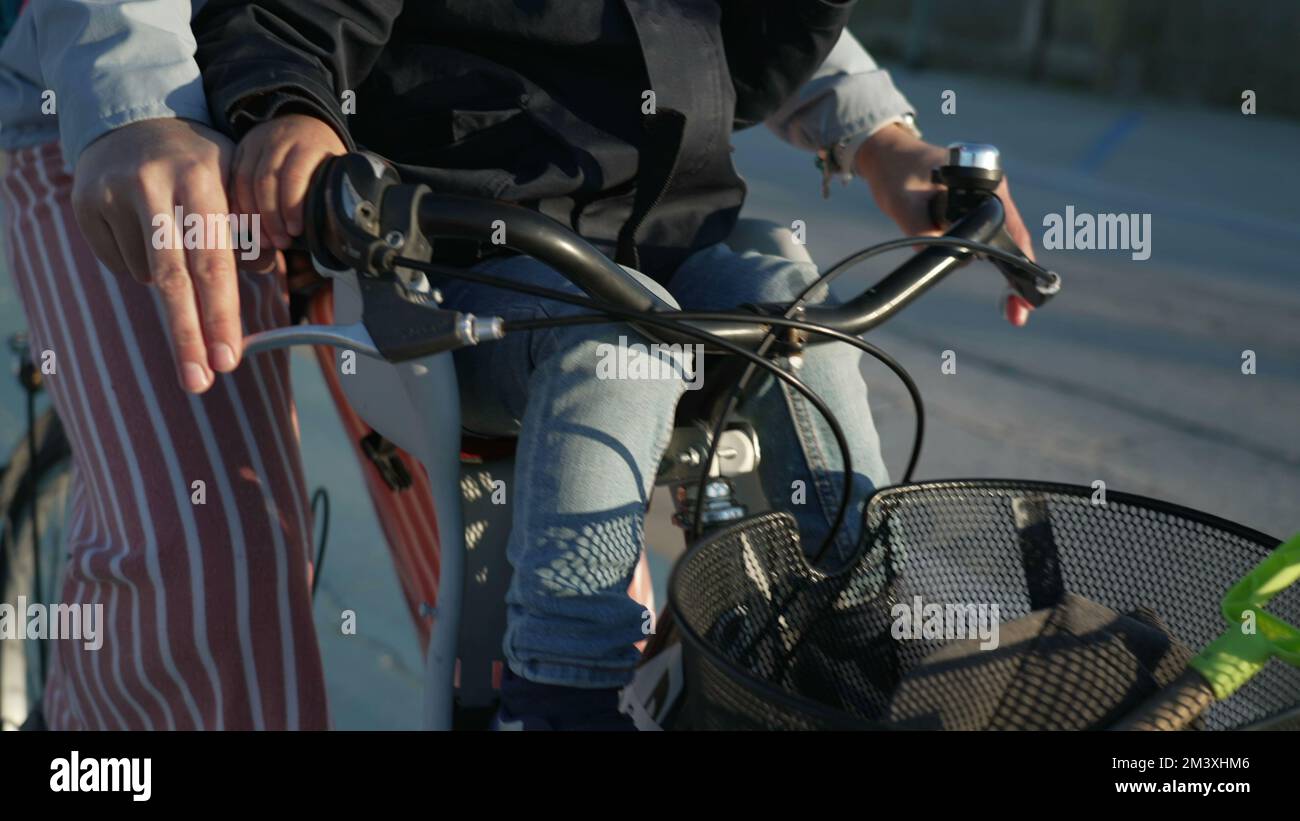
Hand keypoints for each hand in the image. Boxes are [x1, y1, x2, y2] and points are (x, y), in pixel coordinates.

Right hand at [73, 118, 249, 392]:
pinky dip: (142, 267)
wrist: (134, 120)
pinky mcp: (85, 205)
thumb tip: (265, 270)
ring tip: (176, 241)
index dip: (220, 315)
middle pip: (172, 279)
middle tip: (199, 382)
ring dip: (170, 283)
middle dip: (188, 336)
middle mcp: (154, 184)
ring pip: (148, 275)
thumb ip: (252, 226)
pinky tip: (147, 234)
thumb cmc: (200, 165)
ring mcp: (113, 194)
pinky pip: (122, 265)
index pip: (213, 260)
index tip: (228, 359)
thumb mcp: (236, 182)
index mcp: (202, 178)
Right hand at [230, 114, 346, 251]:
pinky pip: (233, 179)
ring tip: (265, 240)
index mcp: (307, 145)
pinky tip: (245, 225)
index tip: (296, 231)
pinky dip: (237, 205)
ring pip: (245, 181)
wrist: (302, 121)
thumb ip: (332, 188)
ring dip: (253, 215)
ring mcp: (256, 143)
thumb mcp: (334, 164)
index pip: (294, 176)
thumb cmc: (322, 154)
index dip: (292, 207)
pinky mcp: (241, 149)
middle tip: (280, 242)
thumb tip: (337, 226)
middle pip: (266, 181)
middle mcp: (278, 140)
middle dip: (271, 217)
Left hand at [854, 124, 1036, 325]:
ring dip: (1000, 271)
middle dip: (1015, 278)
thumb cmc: (896, 170)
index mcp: (985, 183)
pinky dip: (982, 262)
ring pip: (994, 243)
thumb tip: (937, 257)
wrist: (884, 155)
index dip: (1021, 263)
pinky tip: (999, 292)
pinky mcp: (969, 212)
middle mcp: (991, 192)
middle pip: (1009, 239)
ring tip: (1011, 307)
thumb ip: (920, 228)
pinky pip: (979, 240)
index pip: (1011, 228)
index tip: (1027, 295)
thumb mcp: (902, 201)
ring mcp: (981, 202)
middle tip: (1017, 314)